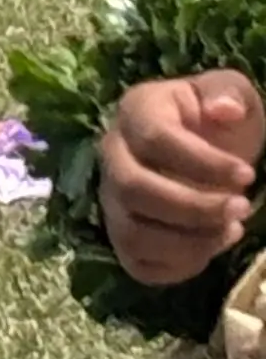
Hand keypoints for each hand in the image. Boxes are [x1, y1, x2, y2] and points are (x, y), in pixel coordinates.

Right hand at [100, 69, 262, 291]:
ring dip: (189, 242)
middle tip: (243, 209)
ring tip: (231, 230)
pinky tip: (211, 246)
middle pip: (133, 189)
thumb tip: (222, 109)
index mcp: (135, 112)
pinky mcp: (122, 237)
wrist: (204, 149)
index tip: (248, 175)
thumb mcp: (229, 93)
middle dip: (193, 207)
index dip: (202, 163)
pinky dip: (179, 266)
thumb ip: (228, 92)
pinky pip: (139, 264)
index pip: (154, 140)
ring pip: (132, 232)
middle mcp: (111, 156)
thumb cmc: (216, 120)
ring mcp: (112, 199)